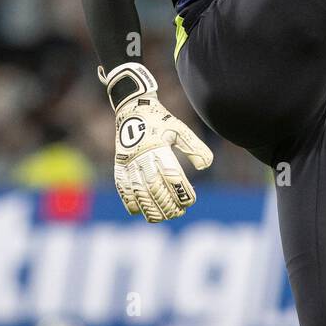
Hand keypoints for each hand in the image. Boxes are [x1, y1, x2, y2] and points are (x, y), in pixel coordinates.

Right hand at [99, 63, 213, 220]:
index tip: (190, 201)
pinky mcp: (119, 165)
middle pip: (154, 187)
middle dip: (167, 204)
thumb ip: (194, 146)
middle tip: (178, 213)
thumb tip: (206, 166)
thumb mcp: (179, 129)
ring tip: (162, 217)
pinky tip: (139, 211)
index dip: (181, 191)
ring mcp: (128, 162)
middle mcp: (141, 156)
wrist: (132, 108)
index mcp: (158, 146)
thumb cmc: (160, 120)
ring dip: (150, 208)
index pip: (172, 175)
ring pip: (138, 191)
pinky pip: (122, 188)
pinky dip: (130, 201)